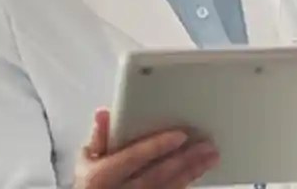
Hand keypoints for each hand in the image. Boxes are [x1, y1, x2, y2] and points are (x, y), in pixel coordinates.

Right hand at [74, 108, 218, 188]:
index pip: (133, 158)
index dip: (157, 146)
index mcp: (102, 175)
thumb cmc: (91, 182)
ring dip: (191, 172)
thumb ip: (99, 137)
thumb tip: (105, 114)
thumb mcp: (87, 159)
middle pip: (157, 174)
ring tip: (210, 157)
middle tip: (206, 146)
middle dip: (184, 160)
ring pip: (168, 187)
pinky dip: (184, 184)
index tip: (180, 136)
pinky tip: (197, 173)